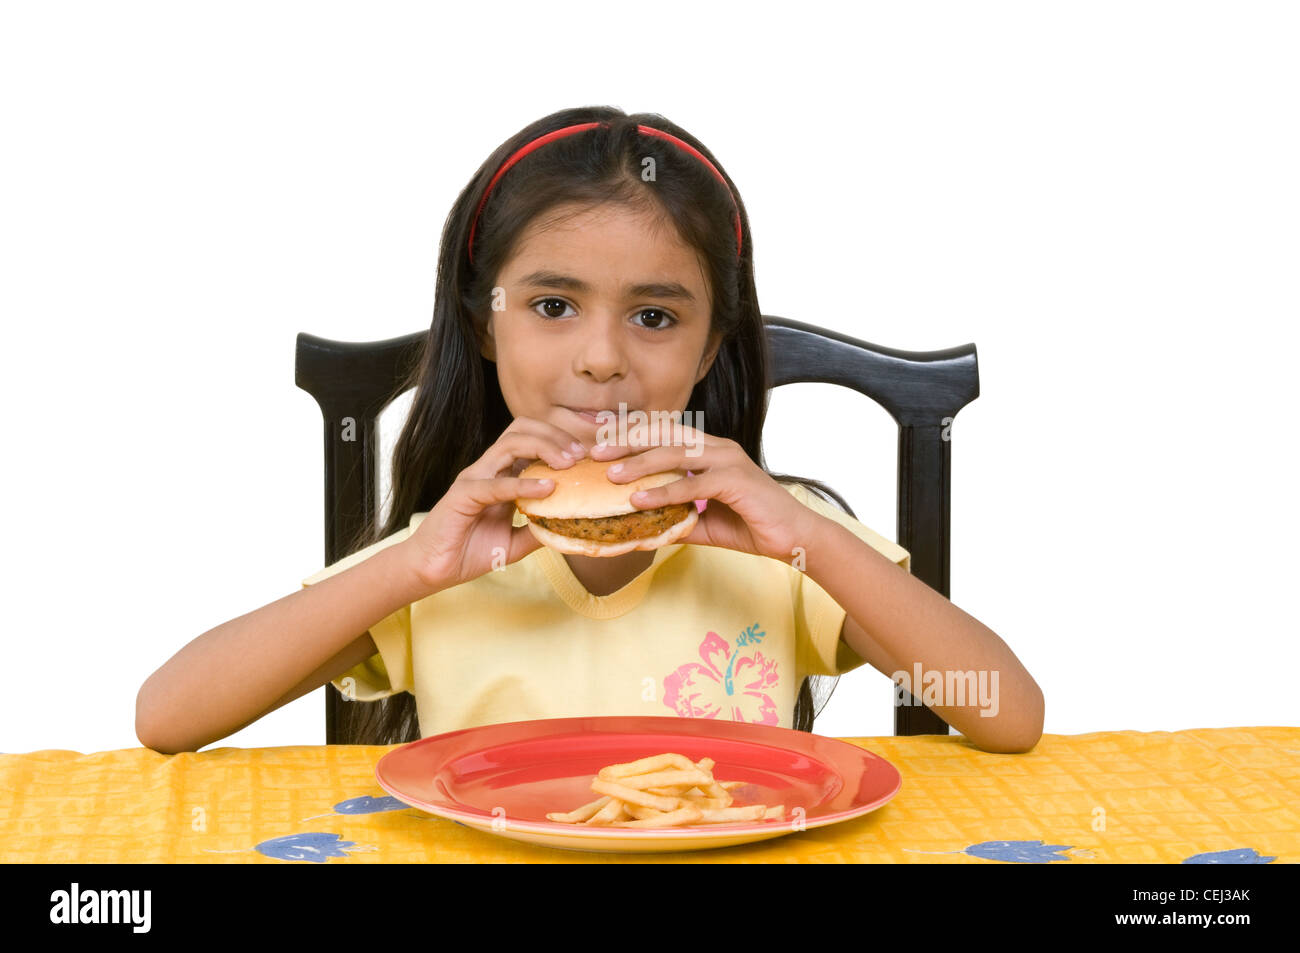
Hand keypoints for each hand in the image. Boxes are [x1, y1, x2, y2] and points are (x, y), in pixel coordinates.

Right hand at [405, 416, 583, 591]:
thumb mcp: (515, 543)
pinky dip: (524, 483)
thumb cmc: (469, 552)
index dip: (558, 440)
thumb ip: (538, 530)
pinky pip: (497, 484)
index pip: (529, 439)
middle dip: (554, 434)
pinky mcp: (463, 495)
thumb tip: (569, 528)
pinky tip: (548, 489)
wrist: (434, 571)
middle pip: (521, 429)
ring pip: (510, 444)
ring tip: (568, 464)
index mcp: (499, 474)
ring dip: (544, 448)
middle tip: (579, 454)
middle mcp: (487, 469)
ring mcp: (474, 478)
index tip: (584, 457)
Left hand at [591, 417, 819, 562]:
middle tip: (593, 453)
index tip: (599, 444)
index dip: (630, 435)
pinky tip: (640, 499)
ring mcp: (727, 460)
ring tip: (611, 475)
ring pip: (675, 453)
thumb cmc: (750, 525)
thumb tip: (639, 532)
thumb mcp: (702, 522)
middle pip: (663, 434)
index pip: (662, 433)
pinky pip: (694, 483)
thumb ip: (674, 520)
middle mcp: (716, 447)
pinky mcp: (736, 480)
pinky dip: (665, 490)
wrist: (792, 537)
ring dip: (639, 462)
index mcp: (707, 449)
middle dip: (626, 441)